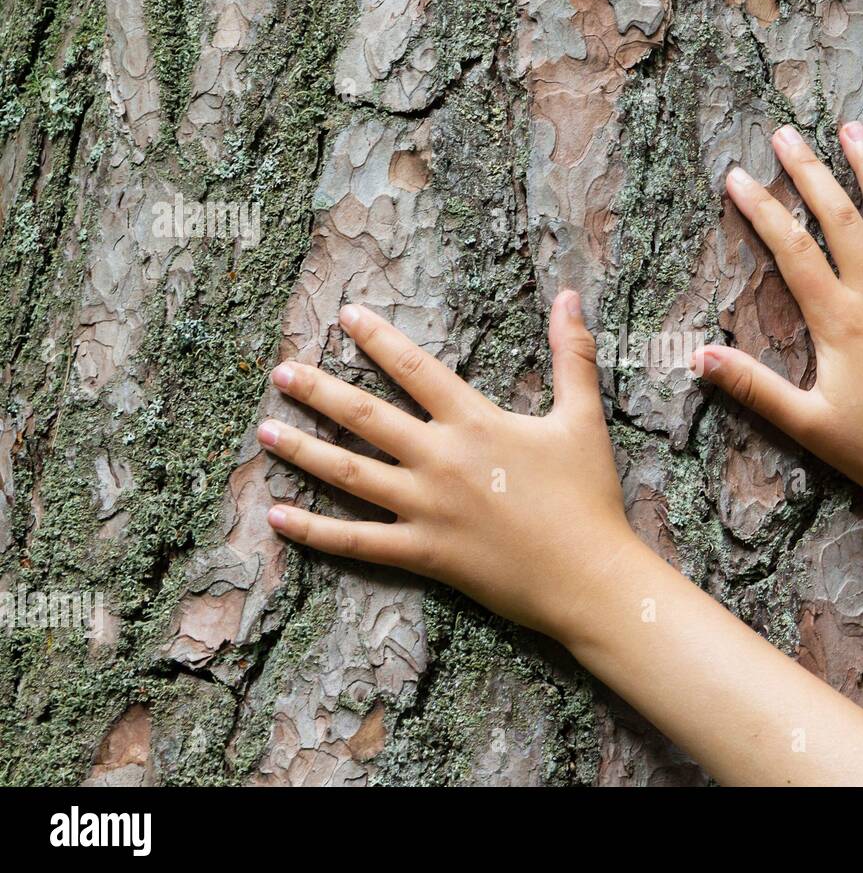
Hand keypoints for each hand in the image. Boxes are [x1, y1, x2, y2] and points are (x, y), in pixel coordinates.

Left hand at [257, 292, 637, 643]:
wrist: (588, 575)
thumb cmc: (587, 495)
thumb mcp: (583, 418)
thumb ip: (573, 356)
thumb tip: (571, 297)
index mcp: (476, 423)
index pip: (415, 369)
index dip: (378, 339)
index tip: (345, 316)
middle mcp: (441, 460)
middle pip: (365, 416)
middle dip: (318, 390)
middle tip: (280, 372)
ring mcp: (426, 508)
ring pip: (349, 473)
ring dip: (303, 450)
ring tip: (264, 431)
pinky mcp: (423, 553)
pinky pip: (357, 541)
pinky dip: (315, 530)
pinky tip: (278, 515)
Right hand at [695, 123, 862, 514]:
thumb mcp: (809, 425)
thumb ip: (754, 387)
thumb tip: (699, 356)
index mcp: (840, 322)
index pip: (792, 251)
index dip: (762, 210)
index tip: (736, 177)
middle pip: (841, 218)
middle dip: (811, 171)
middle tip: (785, 134)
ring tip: (853, 129)